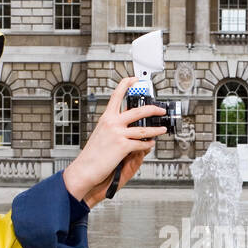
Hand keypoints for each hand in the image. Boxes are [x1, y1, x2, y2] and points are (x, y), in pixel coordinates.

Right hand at [63, 75, 167, 206]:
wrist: (85, 168)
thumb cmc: (92, 153)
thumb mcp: (101, 133)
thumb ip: (113, 126)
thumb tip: (127, 124)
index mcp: (106, 117)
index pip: (117, 95)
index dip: (126, 84)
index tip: (135, 79)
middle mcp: (112, 123)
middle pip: (138, 111)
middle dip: (153, 109)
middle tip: (160, 110)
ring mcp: (118, 134)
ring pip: (144, 129)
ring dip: (156, 130)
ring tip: (162, 129)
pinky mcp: (123, 146)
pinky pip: (141, 144)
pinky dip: (148, 144)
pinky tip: (150, 144)